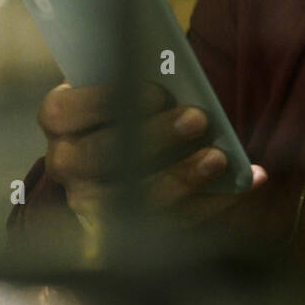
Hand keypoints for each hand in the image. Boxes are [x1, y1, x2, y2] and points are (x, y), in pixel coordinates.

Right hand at [37, 82, 267, 230]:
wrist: (121, 154)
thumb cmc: (127, 108)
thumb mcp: (122, 86)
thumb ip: (139, 79)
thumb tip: (179, 74)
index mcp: (60, 121)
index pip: (65, 112)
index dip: (108, 101)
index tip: (157, 92)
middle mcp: (67, 165)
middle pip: (103, 156)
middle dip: (155, 137)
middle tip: (197, 119)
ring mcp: (93, 202)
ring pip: (134, 198)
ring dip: (182, 177)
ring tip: (218, 158)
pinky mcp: (128, 230)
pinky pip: (173, 221)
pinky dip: (214, 202)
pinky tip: (244, 182)